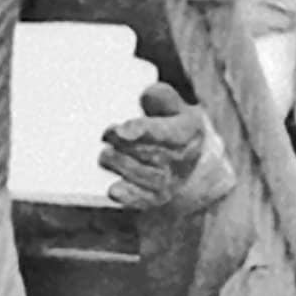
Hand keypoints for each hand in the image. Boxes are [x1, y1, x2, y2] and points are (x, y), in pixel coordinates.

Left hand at [100, 82, 224, 209]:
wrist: (187, 158)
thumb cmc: (172, 123)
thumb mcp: (172, 105)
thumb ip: (161, 96)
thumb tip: (146, 96)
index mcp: (188, 131)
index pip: (164, 131)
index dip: (142, 130)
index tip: (121, 130)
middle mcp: (181, 158)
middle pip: (147, 153)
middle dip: (123, 144)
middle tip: (107, 135)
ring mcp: (169, 180)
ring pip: (140, 174)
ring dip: (119, 164)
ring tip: (106, 154)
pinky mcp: (156, 197)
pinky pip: (140, 199)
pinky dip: (126, 196)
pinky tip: (113, 190)